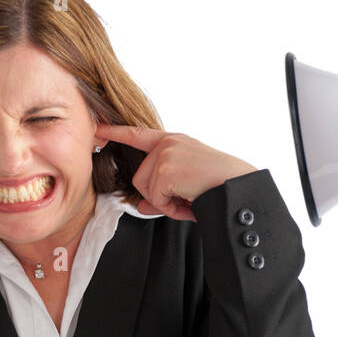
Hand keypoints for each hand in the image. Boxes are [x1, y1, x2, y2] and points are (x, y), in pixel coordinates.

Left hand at [96, 124, 257, 221]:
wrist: (239, 186)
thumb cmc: (221, 185)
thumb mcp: (188, 185)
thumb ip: (162, 193)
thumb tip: (141, 207)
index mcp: (174, 142)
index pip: (138, 135)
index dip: (116, 131)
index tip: (98, 128)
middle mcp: (167, 144)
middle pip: (140, 178)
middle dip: (160, 196)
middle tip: (186, 199)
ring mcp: (165, 155)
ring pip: (146, 190)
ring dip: (167, 202)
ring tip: (191, 199)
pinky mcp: (165, 170)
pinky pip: (156, 199)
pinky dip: (172, 208)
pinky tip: (190, 201)